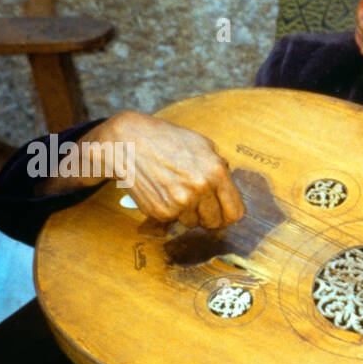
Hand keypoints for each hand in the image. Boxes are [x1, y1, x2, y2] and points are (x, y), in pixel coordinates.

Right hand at [36, 111, 243, 229]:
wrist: (127, 143)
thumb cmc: (165, 140)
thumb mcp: (201, 144)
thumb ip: (220, 165)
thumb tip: (230, 185)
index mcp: (216, 172)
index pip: (235, 212)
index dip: (229, 214)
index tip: (223, 212)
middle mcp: (200, 189)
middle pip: (215, 222)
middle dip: (209, 215)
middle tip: (199, 203)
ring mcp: (180, 203)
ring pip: (194, 223)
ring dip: (189, 214)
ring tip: (177, 192)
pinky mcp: (161, 212)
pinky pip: (174, 221)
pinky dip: (170, 211)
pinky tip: (162, 193)